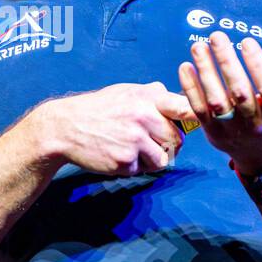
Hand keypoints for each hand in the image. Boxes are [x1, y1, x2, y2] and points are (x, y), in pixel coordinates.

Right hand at [32, 81, 197, 175]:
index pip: (183, 108)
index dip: (194, 116)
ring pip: (163, 159)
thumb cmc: (98, 109)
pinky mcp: (125, 160)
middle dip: (167, 145)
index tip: (196, 120)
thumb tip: (178, 97)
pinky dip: (133, 166)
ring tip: (131, 148)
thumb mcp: (125, 91)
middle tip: (149, 142)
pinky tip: (116, 154)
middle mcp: (144, 117)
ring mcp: (135, 140)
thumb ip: (152, 95)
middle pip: (177, 140)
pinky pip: (142, 169)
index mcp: (146, 98)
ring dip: (151, 159)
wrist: (66, 127)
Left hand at [178, 31, 261, 173]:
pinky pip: (197, 110)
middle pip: (239, 93)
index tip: (249, 41)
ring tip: (198, 45)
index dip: (258, 66)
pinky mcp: (211, 133)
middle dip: (227, 63)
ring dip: (206, 72)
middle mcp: (255, 124)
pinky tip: (185, 65)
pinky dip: (189, 88)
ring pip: (215, 101)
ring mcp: (231, 130)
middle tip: (217, 35)